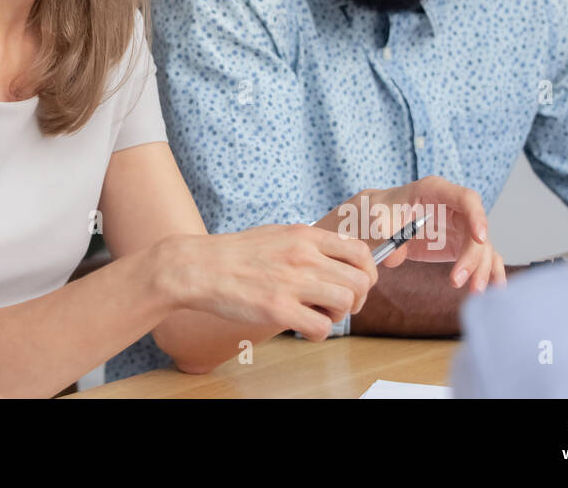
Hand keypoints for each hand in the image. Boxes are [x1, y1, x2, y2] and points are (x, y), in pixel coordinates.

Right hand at [160, 224, 377, 341]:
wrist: (200, 267)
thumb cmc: (236, 254)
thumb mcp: (277, 234)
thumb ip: (308, 244)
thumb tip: (337, 256)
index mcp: (305, 235)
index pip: (360, 252)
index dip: (367, 273)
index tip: (358, 284)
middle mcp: (303, 256)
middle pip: (360, 281)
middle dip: (356, 299)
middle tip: (338, 305)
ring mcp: (292, 282)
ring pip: (345, 304)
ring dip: (337, 316)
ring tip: (318, 315)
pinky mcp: (279, 309)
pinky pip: (321, 328)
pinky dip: (318, 333)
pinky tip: (303, 328)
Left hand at [315, 175, 505, 292]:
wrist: (374, 222)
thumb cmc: (376, 214)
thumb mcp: (374, 220)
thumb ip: (384, 235)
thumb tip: (395, 257)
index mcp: (434, 191)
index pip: (466, 198)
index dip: (477, 216)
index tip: (479, 238)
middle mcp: (453, 207)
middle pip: (476, 229)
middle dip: (474, 256)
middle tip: (459, 282)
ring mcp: (459, 226)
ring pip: (482, 247)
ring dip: (481, 269)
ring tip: (473, 293)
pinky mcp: (459, 244)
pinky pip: (481, 257)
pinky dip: (488, 272)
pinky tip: (493, 288)